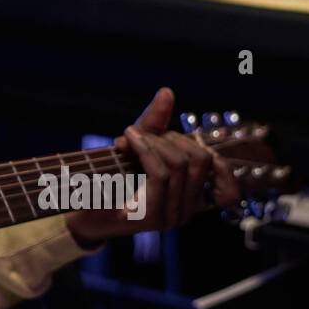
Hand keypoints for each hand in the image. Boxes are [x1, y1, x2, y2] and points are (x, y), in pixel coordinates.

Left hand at [66, 88, 242, 247]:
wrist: (80, 209)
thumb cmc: (110, 178)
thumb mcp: (138, 147)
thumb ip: (156, 123)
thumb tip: (167, 92)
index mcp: (191, 201)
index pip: (228, 185)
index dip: (218, 163)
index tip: (182, 141)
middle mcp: (187, 212)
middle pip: (200, 160)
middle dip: (170, 138)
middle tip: (140, 135)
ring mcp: (171, 217)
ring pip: (180, 164)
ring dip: (152, 141)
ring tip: (129, 136)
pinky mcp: (151, 216)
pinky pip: (160, 174)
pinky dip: (144, 149)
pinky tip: (127, 140)